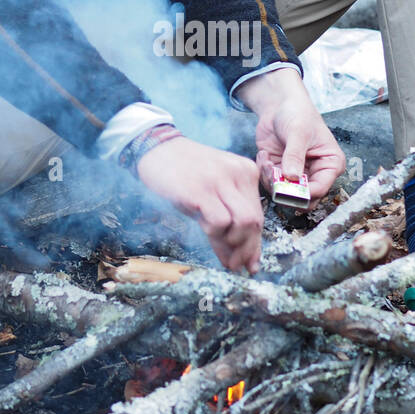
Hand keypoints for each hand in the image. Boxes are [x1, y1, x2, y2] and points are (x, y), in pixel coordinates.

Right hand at [135, 136, 263, 273]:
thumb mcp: (212, 191)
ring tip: (218, 248)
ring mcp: (219, 181)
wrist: (156, 148)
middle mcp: (238, 174)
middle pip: (253, 221)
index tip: (250, 264)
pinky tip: (204, 230)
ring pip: (243, 222)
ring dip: (232, 243)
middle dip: (246, 250)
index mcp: (246, 172)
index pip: (258, 215)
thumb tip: (240, 257)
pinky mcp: (200, 190)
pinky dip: (215, 235)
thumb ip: (228, 218)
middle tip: (235, 266)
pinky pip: (219, 222)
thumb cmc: (184, 173)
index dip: (255, 244)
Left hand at [236, 68, 345, 204]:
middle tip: (273, 174)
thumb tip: (292, 177)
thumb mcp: (298, 132)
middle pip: (303, 198)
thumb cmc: (297, 113)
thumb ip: (295, 155)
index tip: (286, 186)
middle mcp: (316, 173)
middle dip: (285, 189)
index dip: (303, 193)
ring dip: (271, 180)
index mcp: (330, 164)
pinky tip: (263, 156)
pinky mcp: (280, 172)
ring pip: (284, 193)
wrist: (278, 105)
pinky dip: (263, 173)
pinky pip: (270, 184)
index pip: (320, 189)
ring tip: (266, 159)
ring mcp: (297, 174)